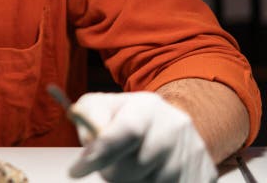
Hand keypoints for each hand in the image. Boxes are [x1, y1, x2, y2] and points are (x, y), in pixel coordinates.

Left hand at [69, 92, 216, 182]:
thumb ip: (88, 119)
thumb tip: (90, 145)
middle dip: (113, 171)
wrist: (167, 123)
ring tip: (132, 165)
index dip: (100, 154)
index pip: (126, 132)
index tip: (76, 170)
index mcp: (147, 106)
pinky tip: (149, 174)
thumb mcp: (100, 107)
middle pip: (135, 166)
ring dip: (133, 180)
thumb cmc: (124, 117)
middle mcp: (174, 127)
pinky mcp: (205, 174)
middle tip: (110, 163)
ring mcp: (193, 152)